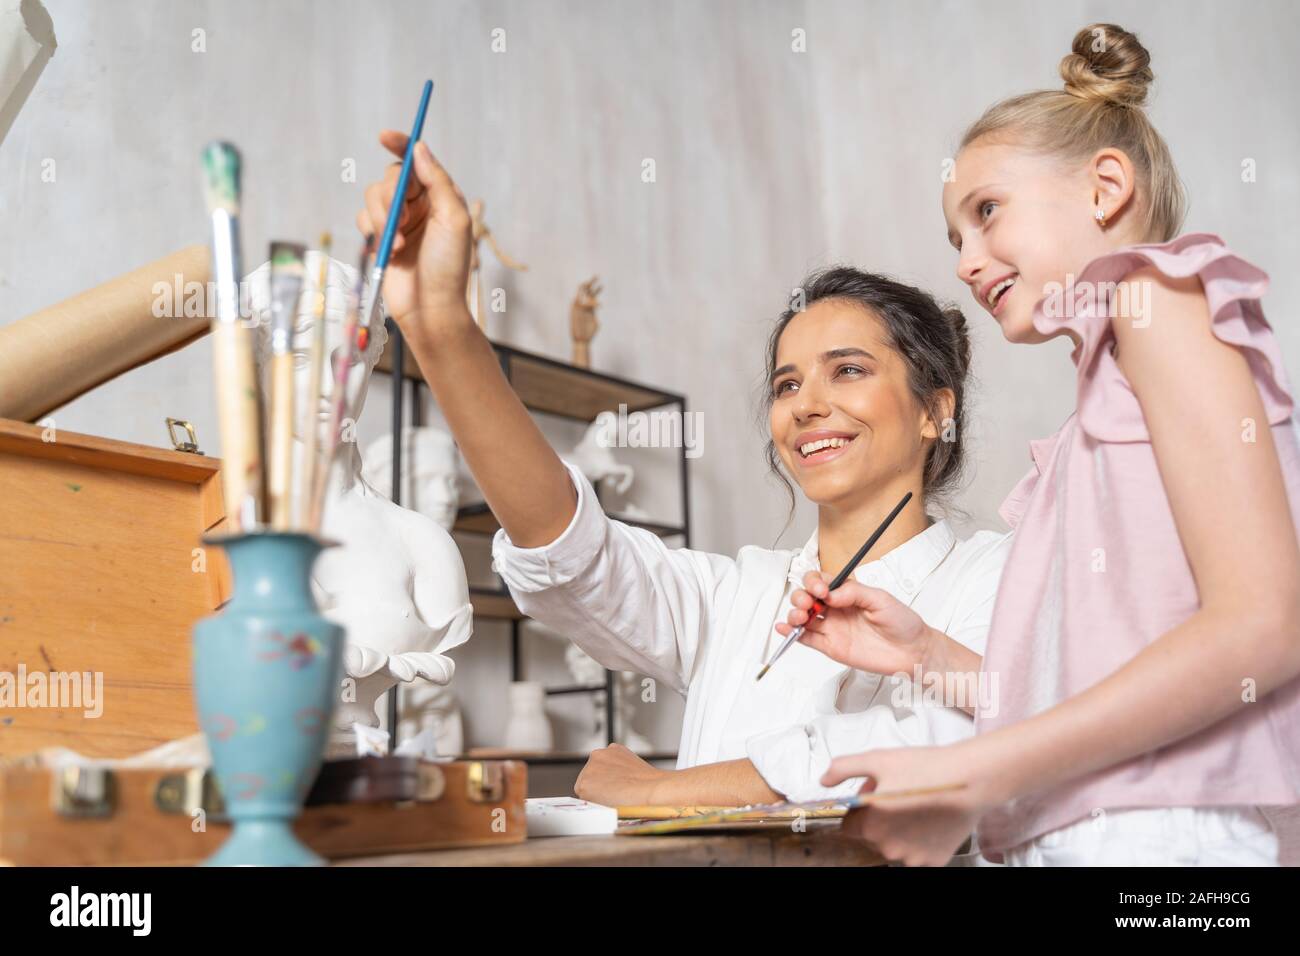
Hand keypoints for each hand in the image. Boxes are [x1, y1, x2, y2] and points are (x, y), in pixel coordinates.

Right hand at [355, 130, 473, 337]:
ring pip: (372, 196)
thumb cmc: (449, 267)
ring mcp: (399, 220)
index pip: (418, 161)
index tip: (384, 136)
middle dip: (391, 198)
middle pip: (390, 178)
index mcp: (441, 196)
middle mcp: (419, 204)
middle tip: (401, 221)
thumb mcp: (453, 220)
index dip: (401, 145)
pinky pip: (363, 218)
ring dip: (382, 219)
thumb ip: (438, 181)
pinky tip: (389, 252)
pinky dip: (373, 232)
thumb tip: (419, 149)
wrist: (430, 308)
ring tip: (397, 244)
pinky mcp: (381, 237)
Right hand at [574, 743, 667, 806]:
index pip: (581, 789)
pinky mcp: (614, 748)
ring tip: (622, 782)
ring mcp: (602, 754)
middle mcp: (589, 766)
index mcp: (583, 785)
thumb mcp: (604, 808)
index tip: (603, 797)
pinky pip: (610, 756)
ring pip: (599, 764)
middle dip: (599, 781)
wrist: (651, 790)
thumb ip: (593, 798)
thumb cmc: (631, 802)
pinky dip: (616, 762)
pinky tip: (626, 772)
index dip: (594, 795)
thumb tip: (595, 796)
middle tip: (614, 791)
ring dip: (607, 770)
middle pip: (589, 775)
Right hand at [775, 570, 934, 676]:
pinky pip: (806, 639)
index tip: (822, 590)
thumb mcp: (881, 598)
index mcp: (846, 593)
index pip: (821, 581)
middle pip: (806, 597)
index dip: (815, 582)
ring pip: (802, 617)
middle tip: (811, 603)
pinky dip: (792, 634)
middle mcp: (836, 609)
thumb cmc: (902, 623)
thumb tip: (831, 593)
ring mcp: (832, 628)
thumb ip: (854, 592)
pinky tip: (784, 628)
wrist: (912, 651)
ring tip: (799, 616)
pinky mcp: (831, 647)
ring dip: (794, 613)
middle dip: (801, 596)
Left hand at [822, 741, 1001, 866]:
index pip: (849, 825)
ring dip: (899, 831)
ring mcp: (911, 857)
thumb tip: (824, 781)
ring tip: (916, 806)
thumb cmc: (925, 768)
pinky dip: (920, 841)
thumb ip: (843, 768)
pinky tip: (930, 820)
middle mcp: (887, 847)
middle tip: (898, 795)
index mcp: (869, 824)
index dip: (860, 809)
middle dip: (879, 818)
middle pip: (872, 835)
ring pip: (894, 846)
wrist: (970, 779)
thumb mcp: (877, 759)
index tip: (874, 797)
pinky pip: (917, 853)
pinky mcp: (933, 861)